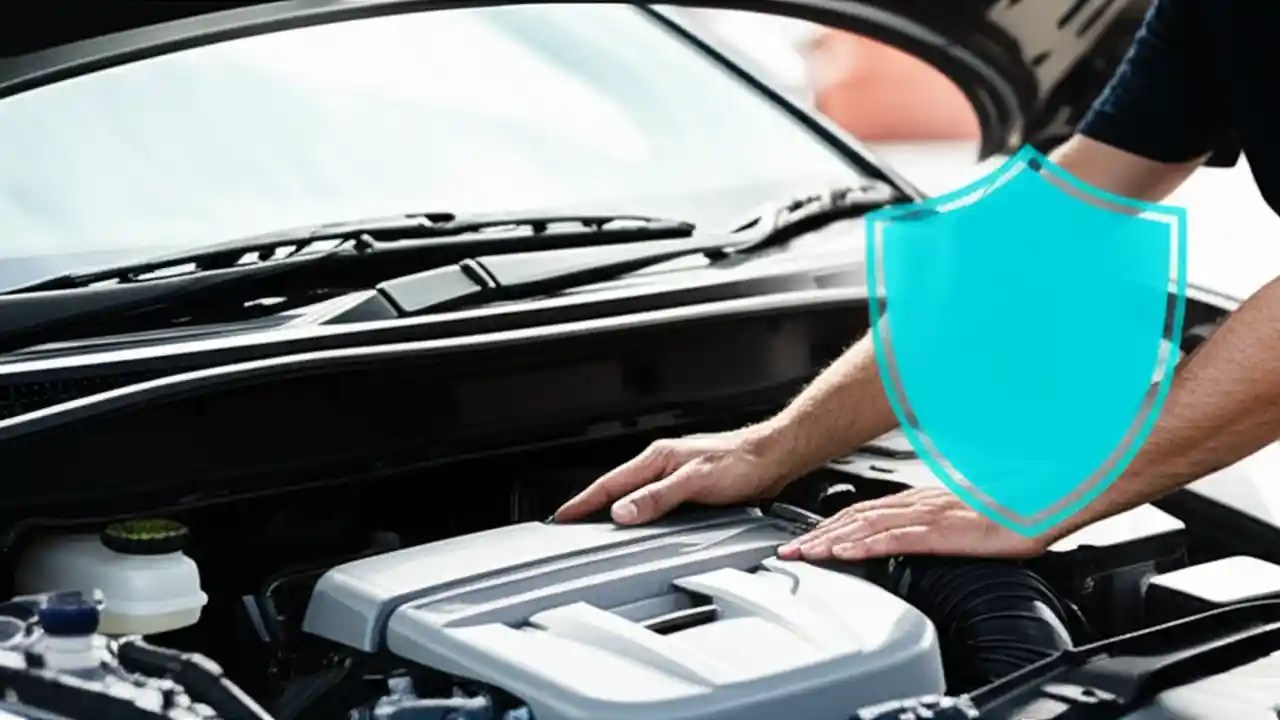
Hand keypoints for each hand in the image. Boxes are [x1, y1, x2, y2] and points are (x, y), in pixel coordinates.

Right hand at [554, 425, 794, 524]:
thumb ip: (657, 497)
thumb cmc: (741, 463)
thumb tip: (623, 511)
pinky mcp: (688, 484)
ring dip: (613, 507)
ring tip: (595, 524)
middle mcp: (663, 462)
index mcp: (657, 458)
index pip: (610, 483)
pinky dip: (637, 509)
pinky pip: (652, 498)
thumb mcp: (694, 482)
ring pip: (634, 493)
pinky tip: (638, 519)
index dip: (584, 501)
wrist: (772, 456)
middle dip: (591, 504)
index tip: (563, 516)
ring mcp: (674, 472)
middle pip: (617, 487)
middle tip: (570, 522)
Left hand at [777, 487, 1053, 561]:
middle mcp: (917, 503)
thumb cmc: (1010, 511)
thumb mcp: (962, 519)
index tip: (806, 540)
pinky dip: (864, 545)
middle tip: (788, 552)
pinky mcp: (941, 531)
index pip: (863, 512)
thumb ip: (934, 525)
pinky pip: (895, 538)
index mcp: (920, 500)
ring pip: (866, 527)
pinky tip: (844, 553)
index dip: (830, 525)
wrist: (1042, 502)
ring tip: (804, 554)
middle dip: (817, 535)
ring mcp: (927, 516)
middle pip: (855, 518)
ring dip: (830, 541)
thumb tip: (914, 536)